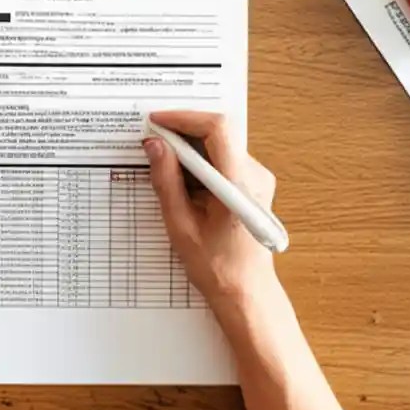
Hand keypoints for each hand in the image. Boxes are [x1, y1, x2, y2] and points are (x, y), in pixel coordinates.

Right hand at [143, 111, 277, 311]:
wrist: (246, 291)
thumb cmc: (217, 267)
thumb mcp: (181, 225)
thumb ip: (166, 182)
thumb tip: (155, 147)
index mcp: (239, 184)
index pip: (216, 129)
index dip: (184, 118)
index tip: (157, 121)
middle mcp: (255, 175)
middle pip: (218, 133)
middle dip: (182, 133)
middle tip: (152, 142)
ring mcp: (257, 178)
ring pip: (219, 146)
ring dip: (189, 150)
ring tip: (163, 167)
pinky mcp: (253, 184)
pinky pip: (224, 160)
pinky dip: (200, 163)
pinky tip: (181, 182)